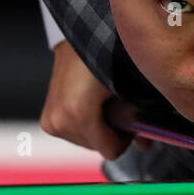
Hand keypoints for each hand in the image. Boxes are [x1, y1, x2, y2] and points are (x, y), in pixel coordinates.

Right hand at [38, 40, 146, 159]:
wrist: (79, 43)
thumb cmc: (107, 60)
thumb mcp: (129, 85)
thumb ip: (139, 118)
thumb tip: (146, 144)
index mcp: (79, 113)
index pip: (111, 151)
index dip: (126, 138)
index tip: (129, 120)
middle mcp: (60, 121)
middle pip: (99, 148)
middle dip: (111, 133)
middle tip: (116, 109)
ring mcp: (51, 122)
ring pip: (87, 143)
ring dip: (98, 130)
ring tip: (102, 105)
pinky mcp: (47, 122)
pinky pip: (75, 136)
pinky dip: (85, 126)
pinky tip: (90, 107)